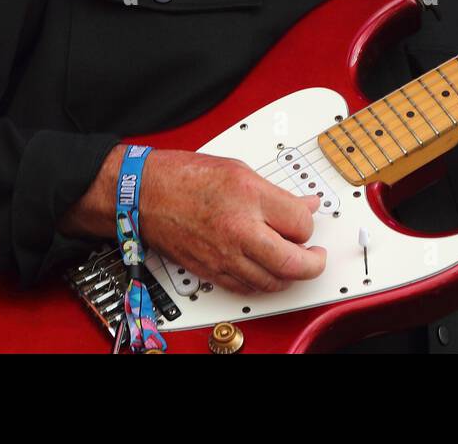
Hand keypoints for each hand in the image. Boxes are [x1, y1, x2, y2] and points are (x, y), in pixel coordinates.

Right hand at [138, 150, 326, 295]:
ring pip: (272, 282)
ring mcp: (224, 255)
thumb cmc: (183, 176)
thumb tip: (305, 204)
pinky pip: (247, 288)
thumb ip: (276, 192)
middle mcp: (238, 229)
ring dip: (288, 275)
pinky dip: (262, 282)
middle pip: (292, 262)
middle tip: (315, 256)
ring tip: (290, 261)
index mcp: (249, 196)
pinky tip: (265, 270)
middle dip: (312, 263)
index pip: (301, 223)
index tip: (307, 219)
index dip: (309, 224)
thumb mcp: (239, 169)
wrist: (143, 194)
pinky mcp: (211, 271)